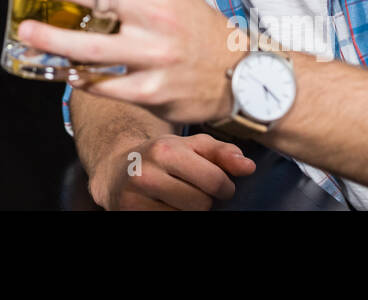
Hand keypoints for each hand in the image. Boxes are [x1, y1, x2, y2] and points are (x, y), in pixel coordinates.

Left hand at [13, 0, 248, 123]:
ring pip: (95, 47)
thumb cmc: (197, 29)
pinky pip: (107, 85)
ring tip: (26, 32)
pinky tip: (60, 71)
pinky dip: (81, 78)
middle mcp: (156, 17)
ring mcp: (154, 55)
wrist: (240, 76)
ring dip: (55, 39)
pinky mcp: (152, 90)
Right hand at [92, 133, 255, 209]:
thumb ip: (223, 153)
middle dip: (204, 200)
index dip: (225, 188)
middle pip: (201, 204)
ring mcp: (135, 199)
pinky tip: (166, 206)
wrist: (118, 169)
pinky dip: (173, 216)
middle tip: (193, 190)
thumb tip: (249, 167)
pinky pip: (169, 223)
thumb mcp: (192, 146)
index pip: (215, 181)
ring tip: (178, 198)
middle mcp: (146, 174)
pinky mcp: (130, 214)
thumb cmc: (163, 157)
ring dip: (189, 212)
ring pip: (186, 218)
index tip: (219, 186)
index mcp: (164, 151)